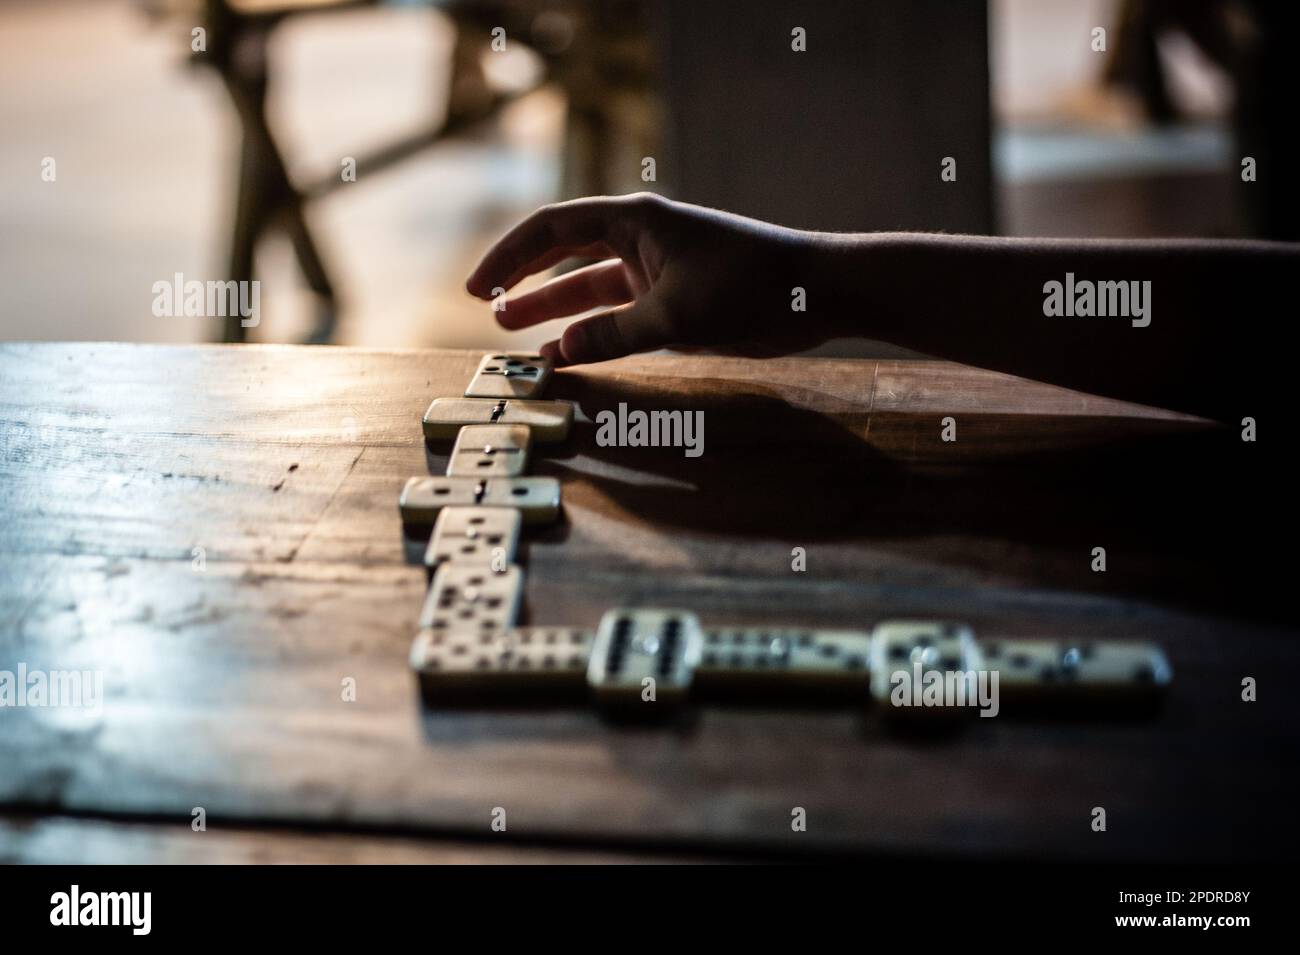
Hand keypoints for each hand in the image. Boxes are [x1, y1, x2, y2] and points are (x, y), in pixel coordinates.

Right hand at [465, 193, 842, 364]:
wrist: (818, 292)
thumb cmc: (752, 288)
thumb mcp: (676, 316)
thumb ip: (614, 335)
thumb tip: (560, 352)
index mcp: (635, 221)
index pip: (551, 229)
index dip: (508, 257)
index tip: (477, 288)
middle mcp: (640, 238)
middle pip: (564, 255)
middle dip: (524, 282)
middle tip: (486, 309)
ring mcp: (656, 268)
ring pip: (590, 287)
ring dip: (553, 309)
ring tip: (512, 332)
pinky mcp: (675, 296)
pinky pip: (619, 312)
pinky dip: (592, 331)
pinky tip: (568, 351)